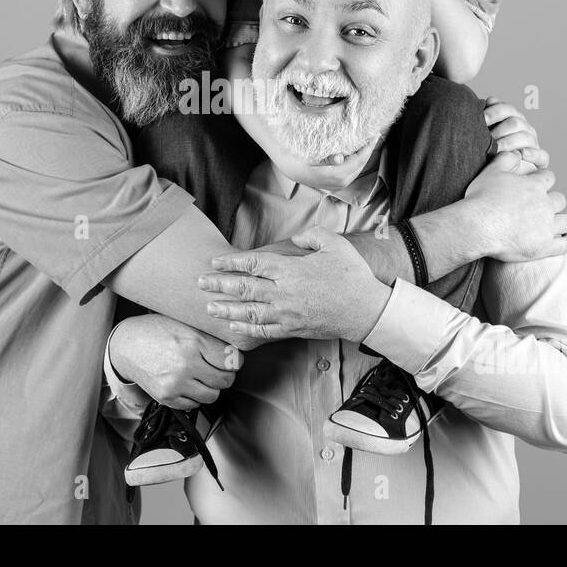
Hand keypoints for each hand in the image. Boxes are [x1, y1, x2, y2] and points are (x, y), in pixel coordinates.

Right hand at [108, 315, 241, 410]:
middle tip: (217, 369)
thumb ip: (209, 339)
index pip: (232, 360)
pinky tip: (187, 383)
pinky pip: (194, 404)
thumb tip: (235, 354)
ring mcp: (175, 383)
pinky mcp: (166, 397)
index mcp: (193, 341)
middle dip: (225, 375)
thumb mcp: (185, 325)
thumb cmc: (158, 331)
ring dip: (211, 387)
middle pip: (225, 380)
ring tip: (203, 377)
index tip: (230, 359)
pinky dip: (195, 396)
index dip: (234, 360)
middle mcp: (186, 364)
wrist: (126, 346)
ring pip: (212, 395)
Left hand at [200, 226, 392, 342]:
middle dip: (219, 285)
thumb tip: (296, 239)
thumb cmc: (352, 275)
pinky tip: (234, 325)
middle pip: (243, 289)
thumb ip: (311, 236)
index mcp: (290, 270)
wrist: (366, 310)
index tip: (215, 262)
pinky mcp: (293, 330)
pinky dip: (246, 328)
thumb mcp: (334, 244)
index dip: (231, 263)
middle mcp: (283, 293)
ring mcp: (286, 314)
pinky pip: (263, 331)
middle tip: (200, 283)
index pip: (252, 264)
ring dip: (226, 309)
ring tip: (209, 307)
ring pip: (248, 312)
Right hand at [261, 134, 377, 190]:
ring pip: (355, 171)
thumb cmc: (299, 156)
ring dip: (362, 158)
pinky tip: (357, 153)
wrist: (289, 168)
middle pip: (358, 167)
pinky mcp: (334, 185)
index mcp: (330, 175)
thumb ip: (326, 157)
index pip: (355, 162)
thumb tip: (340, 159)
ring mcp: (335, 186)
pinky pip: (350, 174)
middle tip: (373, 137)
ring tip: (367, 143)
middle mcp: (335, 183)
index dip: (366, 149)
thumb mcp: (309, 153)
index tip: (373, 136)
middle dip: (367, 152)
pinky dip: (356, 164)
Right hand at [462, 151, 566, 261]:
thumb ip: (507, 158)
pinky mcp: (545, 246)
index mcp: (535, 185)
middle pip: (560, 200)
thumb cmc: (481, 199)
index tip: (535, 187)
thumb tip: (518, 154)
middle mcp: (545, 204)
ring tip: (553, 224)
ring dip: (561, 221)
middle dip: (552, 202)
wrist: (477, 226)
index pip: (549, 178)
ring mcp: (547, 226)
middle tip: (540, 208)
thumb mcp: (491, 171)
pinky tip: (561, 240)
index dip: (542, 181)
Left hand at [482, 96, 548, 172]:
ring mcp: (533, 143)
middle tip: (487, 139)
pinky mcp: (540, 160)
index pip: (506, 109)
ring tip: (497, 149)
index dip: (494, 112)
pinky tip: (522, 154)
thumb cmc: (490, 151)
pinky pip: (542, 155)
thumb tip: (490, 100)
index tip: (482, 119)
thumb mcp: (486, 133)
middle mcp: (525, 128)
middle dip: (499, 130)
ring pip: (525, 137)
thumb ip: (488, 117)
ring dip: (509, 142)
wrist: (502, 174)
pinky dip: (532, 154)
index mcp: (513, 118)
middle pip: (515, 122)